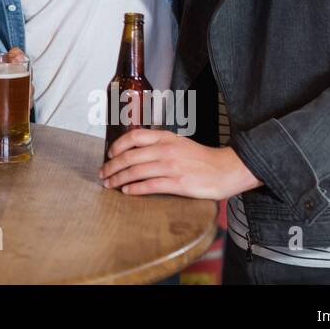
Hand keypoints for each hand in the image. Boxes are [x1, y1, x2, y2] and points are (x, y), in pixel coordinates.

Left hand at [98, 129, 261, 199]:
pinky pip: (150, 186)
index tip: (109, 155)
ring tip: (110, 185)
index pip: (134, 137)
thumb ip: (159, 144)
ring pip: (136, 172)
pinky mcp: (178, 183)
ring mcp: (172, 166)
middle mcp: (166, 149)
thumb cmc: (201, 158)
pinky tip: (127, 192)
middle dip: (112, 166)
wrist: (226, 169)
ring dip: (119, 179)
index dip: (118, 145)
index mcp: (166, 137)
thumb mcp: (179, 143)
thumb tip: (135, 152)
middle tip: (103, 174)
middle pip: (130, 157)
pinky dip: (134, 189)